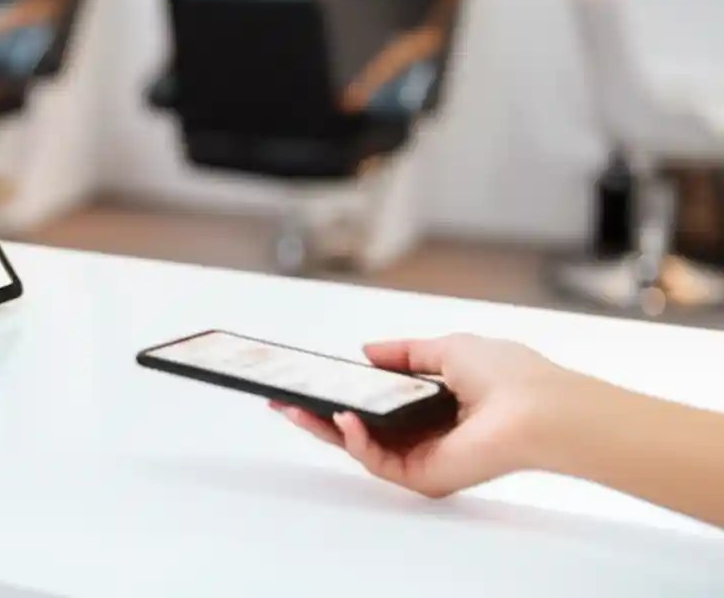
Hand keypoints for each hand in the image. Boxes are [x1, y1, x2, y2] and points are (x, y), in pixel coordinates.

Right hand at [272, 334, 573, 497]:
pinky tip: (344, 420)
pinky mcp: (423, 477)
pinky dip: (355, 442)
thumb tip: (367, 353)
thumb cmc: (512, 377)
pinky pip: (377, 462)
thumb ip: (404, 353)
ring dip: (325, 428)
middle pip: (359, 427)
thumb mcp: (448, 348)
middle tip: (284, 400)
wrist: (541, 410)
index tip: (311, 379)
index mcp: (432, 405)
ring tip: (297, 408)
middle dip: (318, 415)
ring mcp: (422, 458)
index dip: (342, 391)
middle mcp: (424, 435)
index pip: (376, 402)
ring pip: (360, 447)